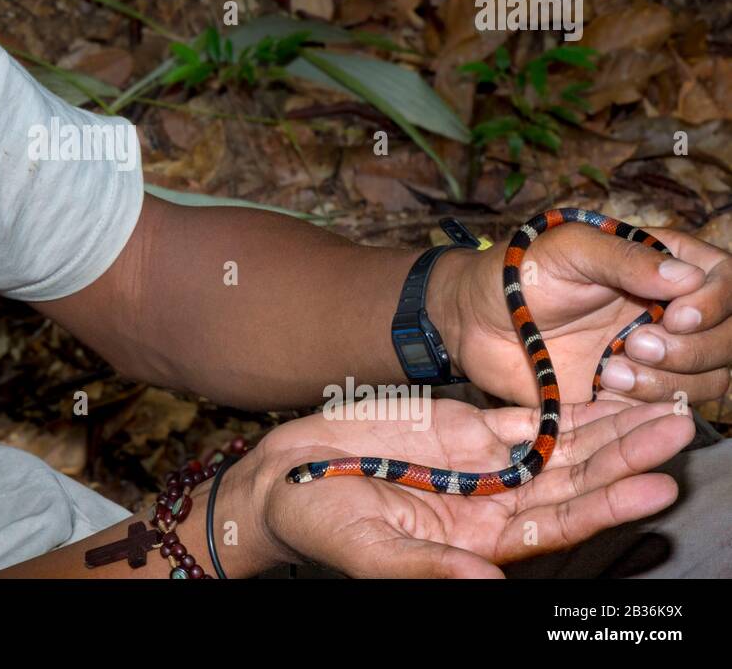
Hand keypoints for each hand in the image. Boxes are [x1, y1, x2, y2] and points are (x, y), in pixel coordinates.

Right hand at [240, 397, 693, 577]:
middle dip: (627, 456)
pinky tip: (601, 386)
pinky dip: (564, 402)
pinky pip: (527, 415)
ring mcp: (485, 464)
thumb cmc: (320, 524)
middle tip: (679, 426)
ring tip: (661, 404)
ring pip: (561, 445)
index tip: (657, 487)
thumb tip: (487, 580)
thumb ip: (429, 567)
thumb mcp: (371, 552)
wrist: (287, 479)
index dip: (608, 506)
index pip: (557, 524)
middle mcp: (496, 504)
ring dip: (609, 427)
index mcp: (480, 539)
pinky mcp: (467, 428)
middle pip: (575, 480)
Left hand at [434, 222, 731, 406]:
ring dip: (671, 380)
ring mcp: (658, 354)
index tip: (676, 315)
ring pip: (711, 378)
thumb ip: (625, 260)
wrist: (478, 322)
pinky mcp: (634, 392)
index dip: (714, 303)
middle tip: (634, 345)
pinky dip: (649, 405)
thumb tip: (690, 277)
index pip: (726, 281)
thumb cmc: (521, 273)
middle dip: (693, 348)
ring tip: (610, 370)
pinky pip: (670, 408)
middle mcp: (672, 309)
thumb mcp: (569, 251)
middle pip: (728, 337)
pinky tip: (605, 387)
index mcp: (664, 263)